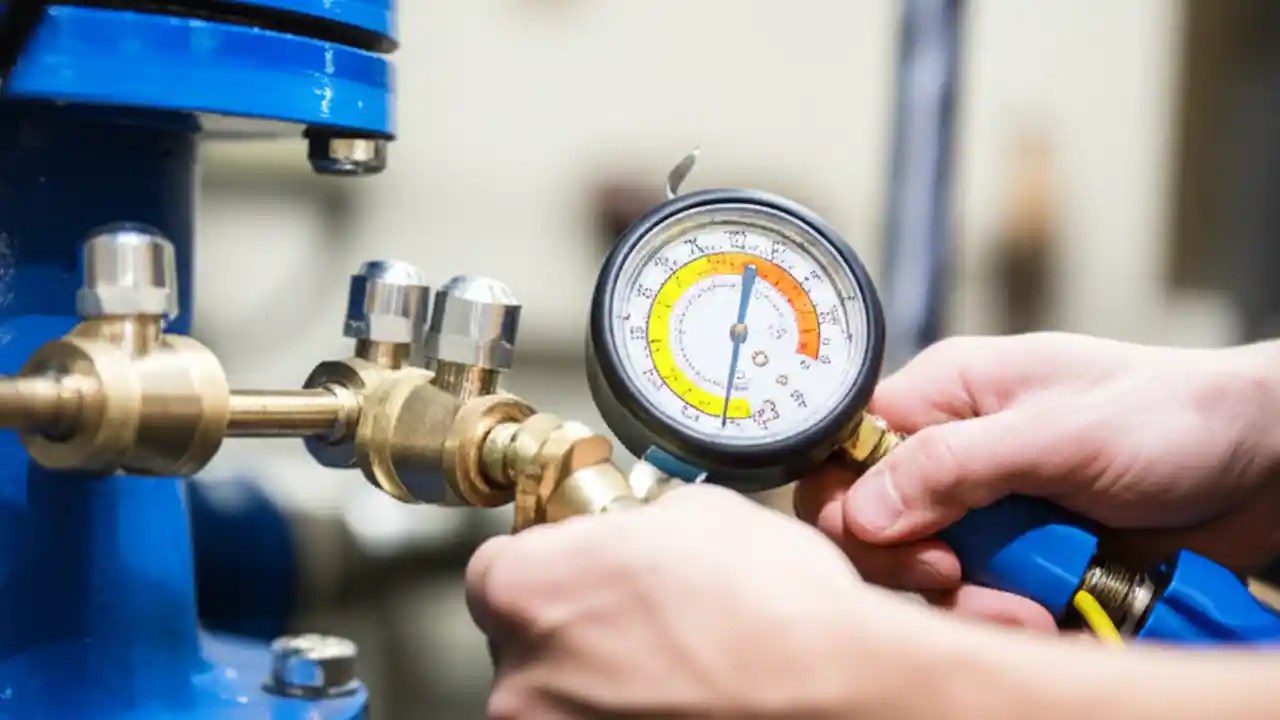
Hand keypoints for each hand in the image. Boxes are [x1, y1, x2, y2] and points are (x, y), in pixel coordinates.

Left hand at [467, 485, 962, 718]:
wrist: (838, 691)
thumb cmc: (776, 611)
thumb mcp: (699, 514)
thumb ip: (637, 526)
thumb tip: (636, 536)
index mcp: (528, 589)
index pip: (495, 569)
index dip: (547, 565)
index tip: (579, 567)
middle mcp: (522, 676)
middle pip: (520, 640)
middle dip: (570, 627)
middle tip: (635, 619)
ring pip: (556, 700)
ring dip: (596, 683)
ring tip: (670, 667)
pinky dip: (624, 717)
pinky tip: (680, 701)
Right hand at [796, 332, 1279, 627]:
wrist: (1261, 466)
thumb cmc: (1172, 416)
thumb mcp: (1058, 433)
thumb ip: (952, 466)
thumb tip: (861, 508)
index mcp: (947, 395)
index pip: (850, 446)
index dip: (851, 497)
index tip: (895, 534)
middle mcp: (954, 451)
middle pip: (877, 521)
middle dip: (913, 559)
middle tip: (958, 569)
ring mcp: (987, 508)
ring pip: (927, 571)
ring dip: (972, 599)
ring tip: (1029, 601)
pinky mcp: (1021, 555)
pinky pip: (980, 600)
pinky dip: (1007, 617)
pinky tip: (1046, 612)